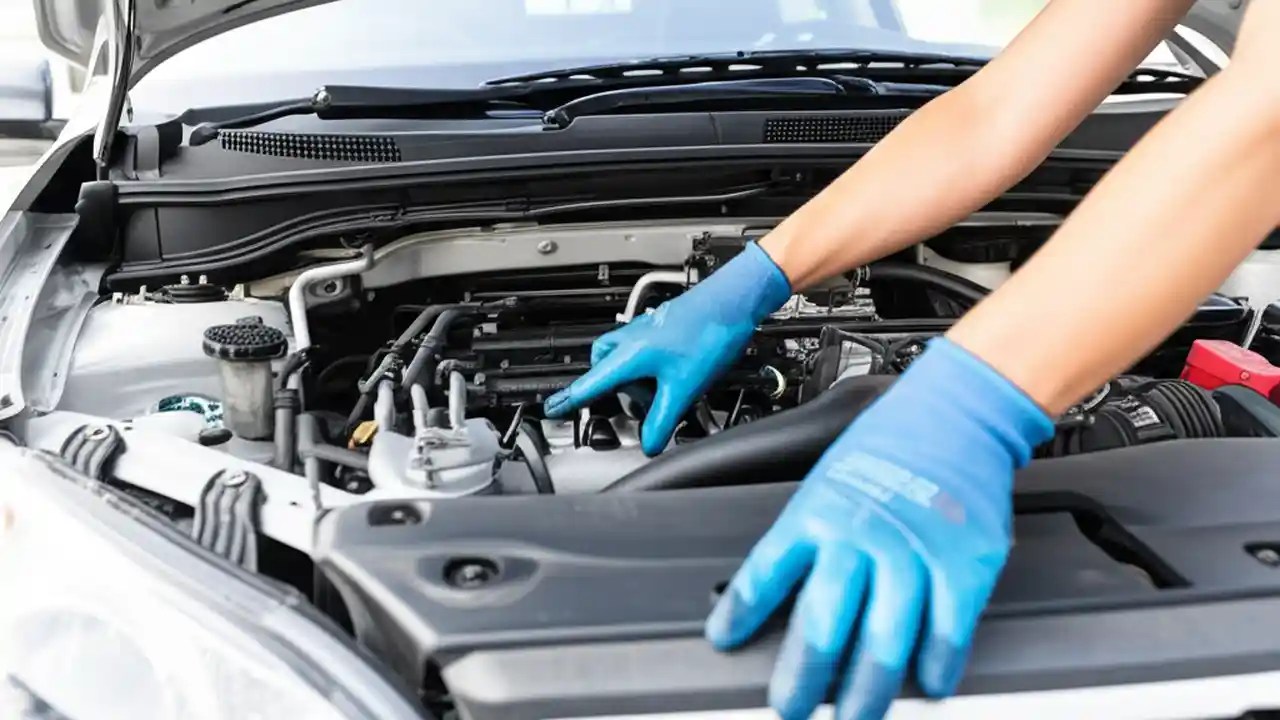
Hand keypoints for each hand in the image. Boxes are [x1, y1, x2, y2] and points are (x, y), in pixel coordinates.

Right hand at [544, 243, 791, 455]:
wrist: (731, 302)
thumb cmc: (707, 334)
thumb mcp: (683, 389)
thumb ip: (662, 420)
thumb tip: (650, 444)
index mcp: (628, 356)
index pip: (590, 384)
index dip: (570, 400)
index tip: (552, 408)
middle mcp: (630, 341)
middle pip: (605, 372)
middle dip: (620, 392)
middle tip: (646, 405)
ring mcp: (644, 333)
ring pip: (623, 362)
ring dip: (638, 380)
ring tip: (667, 389)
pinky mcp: (659, 330)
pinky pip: (641, 353)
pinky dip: (650, 369)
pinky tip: (677, 373)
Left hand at [705, 338, 1053, 719]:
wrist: (955, 413)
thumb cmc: (888, 447)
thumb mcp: (826, 482)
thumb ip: (808, 539)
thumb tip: (780, 592)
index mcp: (815, 514)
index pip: (765, 572)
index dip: (741, 612)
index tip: (724, 642)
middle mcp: (859, 537)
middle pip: (824, 624)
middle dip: (802, 677)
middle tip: (789, 708)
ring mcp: (912, 554)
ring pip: (884, 640)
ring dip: (866, 690)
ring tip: (855, 716)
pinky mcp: (963, 565)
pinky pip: (947, 630)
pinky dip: (936, 665)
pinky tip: (928, 685)